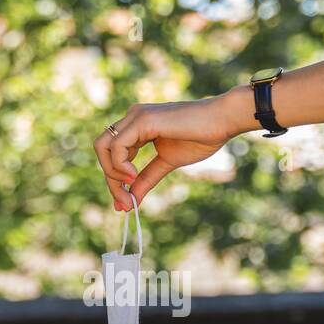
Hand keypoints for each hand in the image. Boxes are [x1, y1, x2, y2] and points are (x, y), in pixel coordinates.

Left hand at [94, 88, 252, 210]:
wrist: (222, 121)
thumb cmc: (201, 137)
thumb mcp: (168, 163)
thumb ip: (147, 179)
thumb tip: (131, 201)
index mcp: (137, 126)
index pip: (113, 154)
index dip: (115, 182)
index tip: (124, 206)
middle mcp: (132, 118)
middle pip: (102, 150)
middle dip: (110, 179)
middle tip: (124, 202)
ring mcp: (135, 116)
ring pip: (103, 147)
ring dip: (112, 174)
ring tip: (131, 188)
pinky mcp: (142, 120)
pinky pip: (117, 146)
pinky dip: (120, 165)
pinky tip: (134, 175)